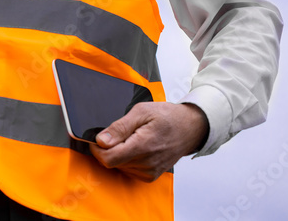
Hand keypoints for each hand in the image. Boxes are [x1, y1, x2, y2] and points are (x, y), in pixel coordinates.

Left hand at [89, 102, 207, 181]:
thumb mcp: (141, 111)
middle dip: (108, 149)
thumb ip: (119, 127)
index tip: (97, 139)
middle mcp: (147, 163)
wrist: (190, 128)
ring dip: (118, 154)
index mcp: (143, 146)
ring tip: (131, 138)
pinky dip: (126, 160)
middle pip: (112, 162)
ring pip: (119, 167)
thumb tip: (101, 140)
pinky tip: (135, 148)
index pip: (108, 158)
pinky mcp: (151, 175)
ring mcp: (150, 171)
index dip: (96, 149)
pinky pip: (129, 170)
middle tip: (118, 134)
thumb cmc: (167, 117)